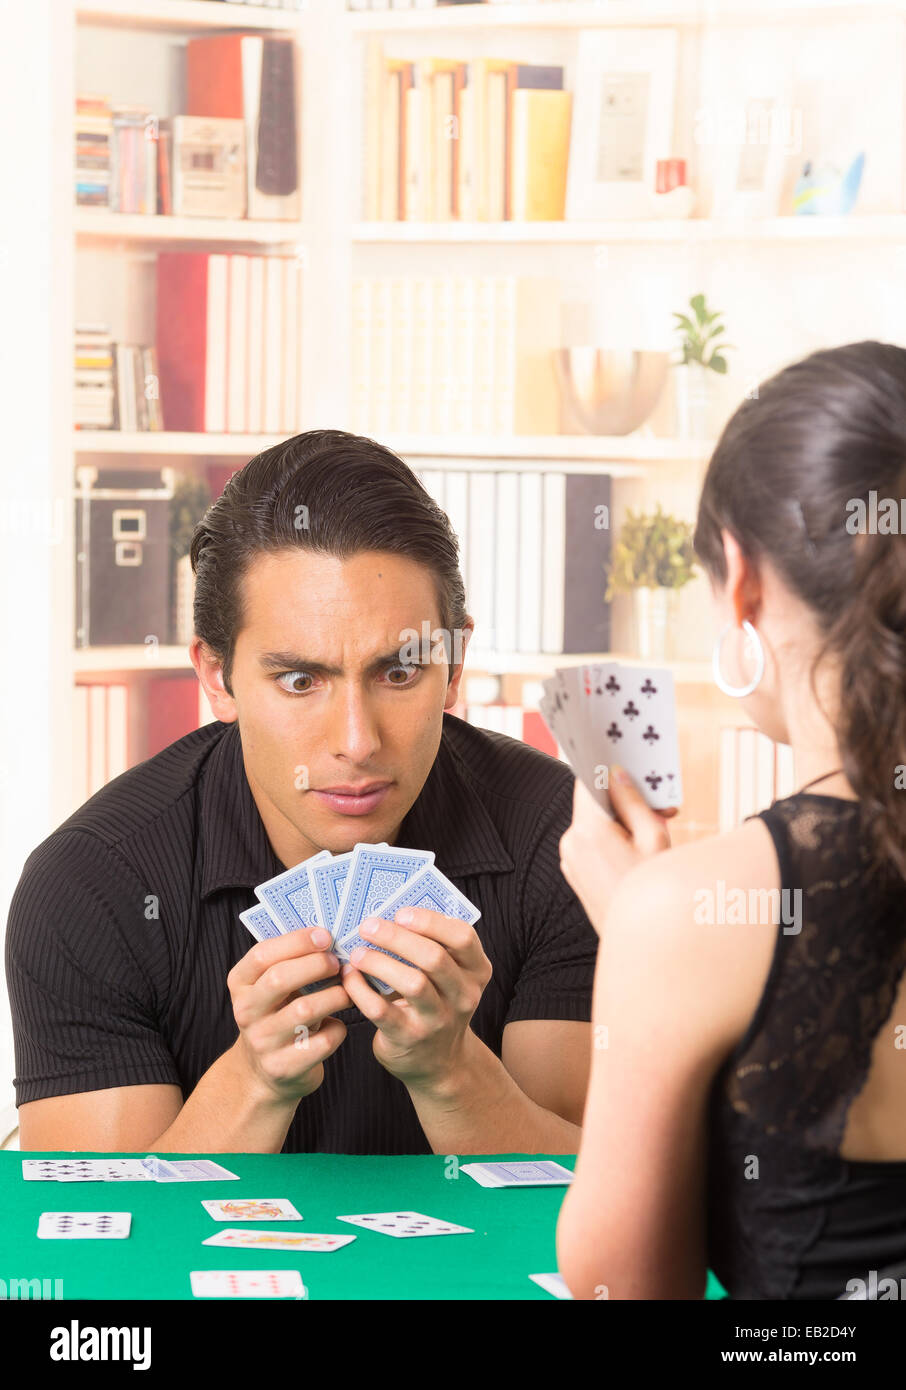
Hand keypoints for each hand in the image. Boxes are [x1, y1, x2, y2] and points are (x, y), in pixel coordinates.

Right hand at [227, 927, 352, 1103]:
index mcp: (241, 984)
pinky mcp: (284, 1067)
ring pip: (304, 1010)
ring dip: (335, 996)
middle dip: (316, 965)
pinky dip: (337, 1029)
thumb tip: (328, 936)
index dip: (297, 941)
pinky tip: (336, 1025)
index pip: (262, 954)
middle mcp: (246, 1012)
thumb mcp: (271, 988)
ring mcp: (263, 1042)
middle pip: (280, 978)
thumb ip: (290, 962)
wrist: (263, 1073)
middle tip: (338, 962)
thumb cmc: (277, 1016)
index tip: (325, 936)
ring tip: (347, 992)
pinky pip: (321, 1041)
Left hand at [339, 909, 491, 1090]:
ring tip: (357, 953)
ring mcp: (438, 1020)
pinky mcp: (409, 1038)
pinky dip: (360, 990)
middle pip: (434, 958)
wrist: (439, 1063)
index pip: (463, 938)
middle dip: (397, 938)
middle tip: (369, 926)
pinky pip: (382, 1009)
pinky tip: (350, 978)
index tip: (401, 912)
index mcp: (476, 971)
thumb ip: (430, 947)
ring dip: (379, 962)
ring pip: (413, 983)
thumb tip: (386, 914)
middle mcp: (463, 996)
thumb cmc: (435, 1004)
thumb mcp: (448, 978)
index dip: (431, 921)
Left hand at [559, 768, 676, 936]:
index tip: (618, 754)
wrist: (647, 946)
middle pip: (592, 803)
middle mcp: (570, 843)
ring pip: (593, 824)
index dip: (603, 765)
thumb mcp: (654, 838)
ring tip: (655, 831)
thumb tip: (616, 774)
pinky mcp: (574, 874)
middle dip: (623, 798)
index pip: (585, 781)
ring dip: (620, 820)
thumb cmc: (653, 891)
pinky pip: (591, 843)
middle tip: (659, 805)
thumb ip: (634, 801)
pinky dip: (611, 838)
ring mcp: (569, 860)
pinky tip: (639, 849)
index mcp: (587, 830)